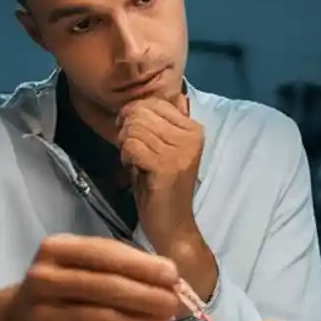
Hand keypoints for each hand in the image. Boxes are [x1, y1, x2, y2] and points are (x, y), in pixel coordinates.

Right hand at [0, 234, 180, 320]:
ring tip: (165, 316)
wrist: (16, 320)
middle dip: (146, 293)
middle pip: (106, 285)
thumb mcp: (85, 268)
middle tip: (175, 300)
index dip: (141, 264)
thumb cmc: (62, 289)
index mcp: (57, 248)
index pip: (105, 253)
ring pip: (102, 315)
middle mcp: (45, 275)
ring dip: (140, 317)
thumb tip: (170, 281)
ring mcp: (42, 309)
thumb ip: (121, 270)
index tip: (172, 274)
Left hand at [116, 94, 203, 252]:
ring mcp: (180, 151)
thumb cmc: (162, 187)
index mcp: (193, 129)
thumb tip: (177, 96)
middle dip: (127, 130)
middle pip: (141, 112)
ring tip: (134, 161)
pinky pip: (132, 145)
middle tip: (132, 151)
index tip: (134, 136)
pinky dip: (126, 157)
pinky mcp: (166, 166)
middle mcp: (191, 136)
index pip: (154, 102)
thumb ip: (170, 123)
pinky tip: (134, 169)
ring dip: (126, 145)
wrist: (172, 225)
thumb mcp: (167, 149)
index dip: (134, 115)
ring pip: (134, 128)